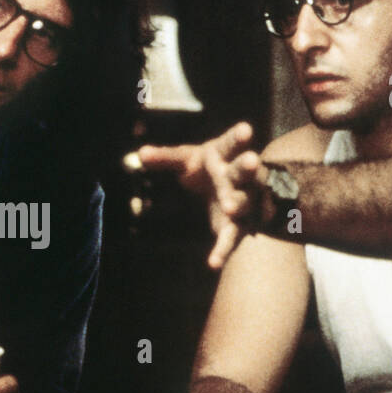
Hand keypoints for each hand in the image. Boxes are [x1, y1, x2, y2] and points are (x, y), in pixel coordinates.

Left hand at [135, 122, 267, 268]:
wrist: (235, 189)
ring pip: (245, 202)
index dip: (238, 136)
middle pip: (244, 171)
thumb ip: (167, 157)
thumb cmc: (208, 167)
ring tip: (230, 208)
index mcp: (225, 155)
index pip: (232, 143)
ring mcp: (245, 200)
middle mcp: (240, 176)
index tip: (245, 129)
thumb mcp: (187, 159)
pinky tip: (213, 264)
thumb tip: (141, 154)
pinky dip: (223, 250)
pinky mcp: (239, 225)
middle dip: (247, 167)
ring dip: (239, 204)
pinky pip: (232, 238)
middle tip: (250, 161)